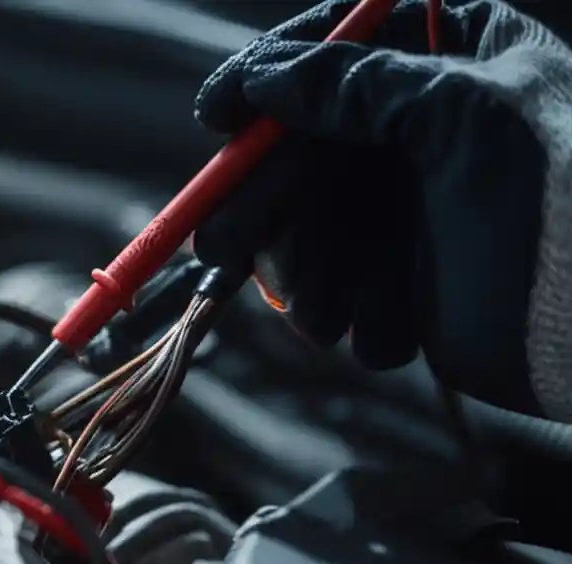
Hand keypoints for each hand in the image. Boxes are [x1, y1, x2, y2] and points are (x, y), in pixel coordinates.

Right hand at [191, 0, 571, 419]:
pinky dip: (354, 315)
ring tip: (322, 311)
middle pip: (304, 145)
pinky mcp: (410, 281)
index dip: (271, 73)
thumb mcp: (460, 114)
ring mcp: (414, 207)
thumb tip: (263, 77)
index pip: (342, 42)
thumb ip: (356, 84)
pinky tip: (394, 329)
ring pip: (311, 224)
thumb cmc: (560, 200)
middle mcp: (428, 130)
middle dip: (266, 203)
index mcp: (460, 60)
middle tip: (220, 242)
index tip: (217, 112)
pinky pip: (345, 288)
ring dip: (305, 273)